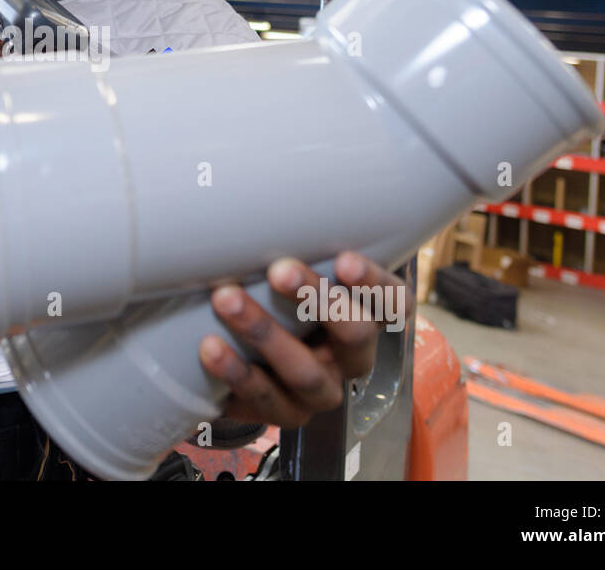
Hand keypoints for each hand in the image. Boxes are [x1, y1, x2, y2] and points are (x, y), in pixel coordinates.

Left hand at [199, 252, 409, 427]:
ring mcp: (321, 392)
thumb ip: (299, 246)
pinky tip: (210, 346)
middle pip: (355, 334)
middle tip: (280, 270)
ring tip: (226, 299)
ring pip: (306, 371)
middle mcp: (351, 359)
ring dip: (265, 332)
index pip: (394, 304)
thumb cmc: (279, 301)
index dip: (376, 285)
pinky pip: (264, 399)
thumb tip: (265, 189)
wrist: (249, 364)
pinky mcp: (286, 415)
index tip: (345, 259)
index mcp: (367, 318)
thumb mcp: (296, 277)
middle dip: (317, 300)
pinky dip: (235, 371)